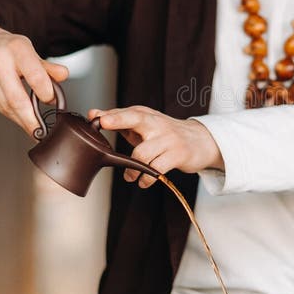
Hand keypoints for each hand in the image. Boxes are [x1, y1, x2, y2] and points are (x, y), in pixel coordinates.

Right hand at [0, 23, 68, 135]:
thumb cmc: (10, 47)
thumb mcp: (31, 50)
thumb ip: (47, 67)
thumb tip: (63, 75)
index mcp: (17, 48)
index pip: (36, 78)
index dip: (46, 94)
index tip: (51, 101)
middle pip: (16, 99)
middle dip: (30, 119)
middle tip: (41, 131)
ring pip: (5, 105)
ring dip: (20, 119)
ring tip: (32, 127)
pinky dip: (9, 114)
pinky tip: (18, 117)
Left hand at [88, 105, 224, 187]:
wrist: (201, 141)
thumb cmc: (165, 133)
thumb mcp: (145, 124)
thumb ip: (119, 120)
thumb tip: (92, 114)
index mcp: (146, 115)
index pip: (127, 112)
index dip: (111, 115)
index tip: (96, 117)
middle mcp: (157, 124)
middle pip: (136, 119)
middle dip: (118, 120)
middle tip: (104, 123)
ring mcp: (168, 139)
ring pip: (142, 153)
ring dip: (131, 169)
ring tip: (129, 177)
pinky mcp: (177, 155)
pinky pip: (156, 169)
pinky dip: (146, 178)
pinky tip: (143, 181)